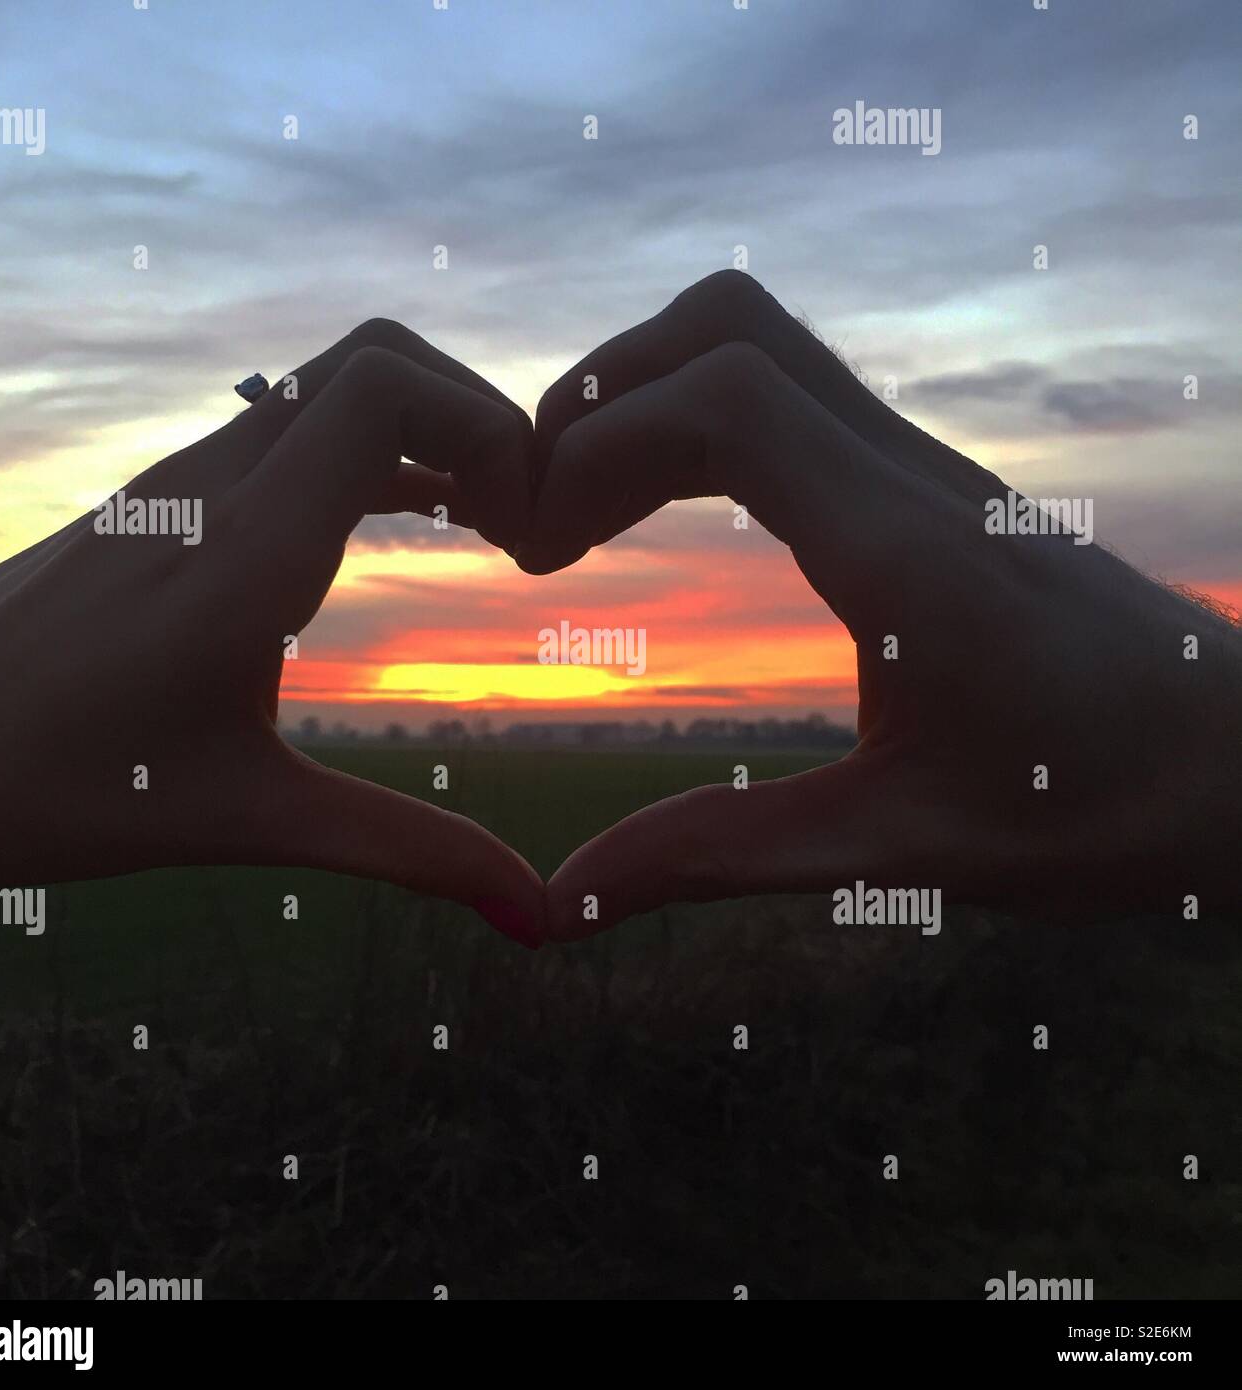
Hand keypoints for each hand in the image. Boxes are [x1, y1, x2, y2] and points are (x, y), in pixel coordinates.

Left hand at [0, 320, 543, 947]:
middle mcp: (211, 487)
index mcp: (242, 553)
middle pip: (375, 357)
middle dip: (479, 417)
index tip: (529, 533)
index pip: (383, 389)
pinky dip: (378, 451)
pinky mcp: (164, 497)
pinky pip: (293, 429)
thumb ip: (406, 851)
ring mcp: (179, 481)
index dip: (488, 428)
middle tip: (526, 522)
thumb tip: (532, 916)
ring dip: (430, 431)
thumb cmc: (54, 791)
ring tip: (492, 526)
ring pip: (330, 384)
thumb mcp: (250, 820)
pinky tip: (413, 521)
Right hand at [519, 271, 1241, 939]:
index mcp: (901, 551)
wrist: (1240, 760)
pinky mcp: (928, 485)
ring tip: (583, 517)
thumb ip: (721, 856)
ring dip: (643, 401)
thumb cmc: (1096, 808)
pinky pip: (790, 397)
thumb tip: (565, 898)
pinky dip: (696, 426)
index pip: (720, 401)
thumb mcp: (896, 845)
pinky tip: (669, 520)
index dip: (593, 448)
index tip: (539, 555)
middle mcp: (911, 477)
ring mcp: (923, 467)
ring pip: (758, 342)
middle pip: (725, 327)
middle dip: (597, 401)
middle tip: (542, 523)